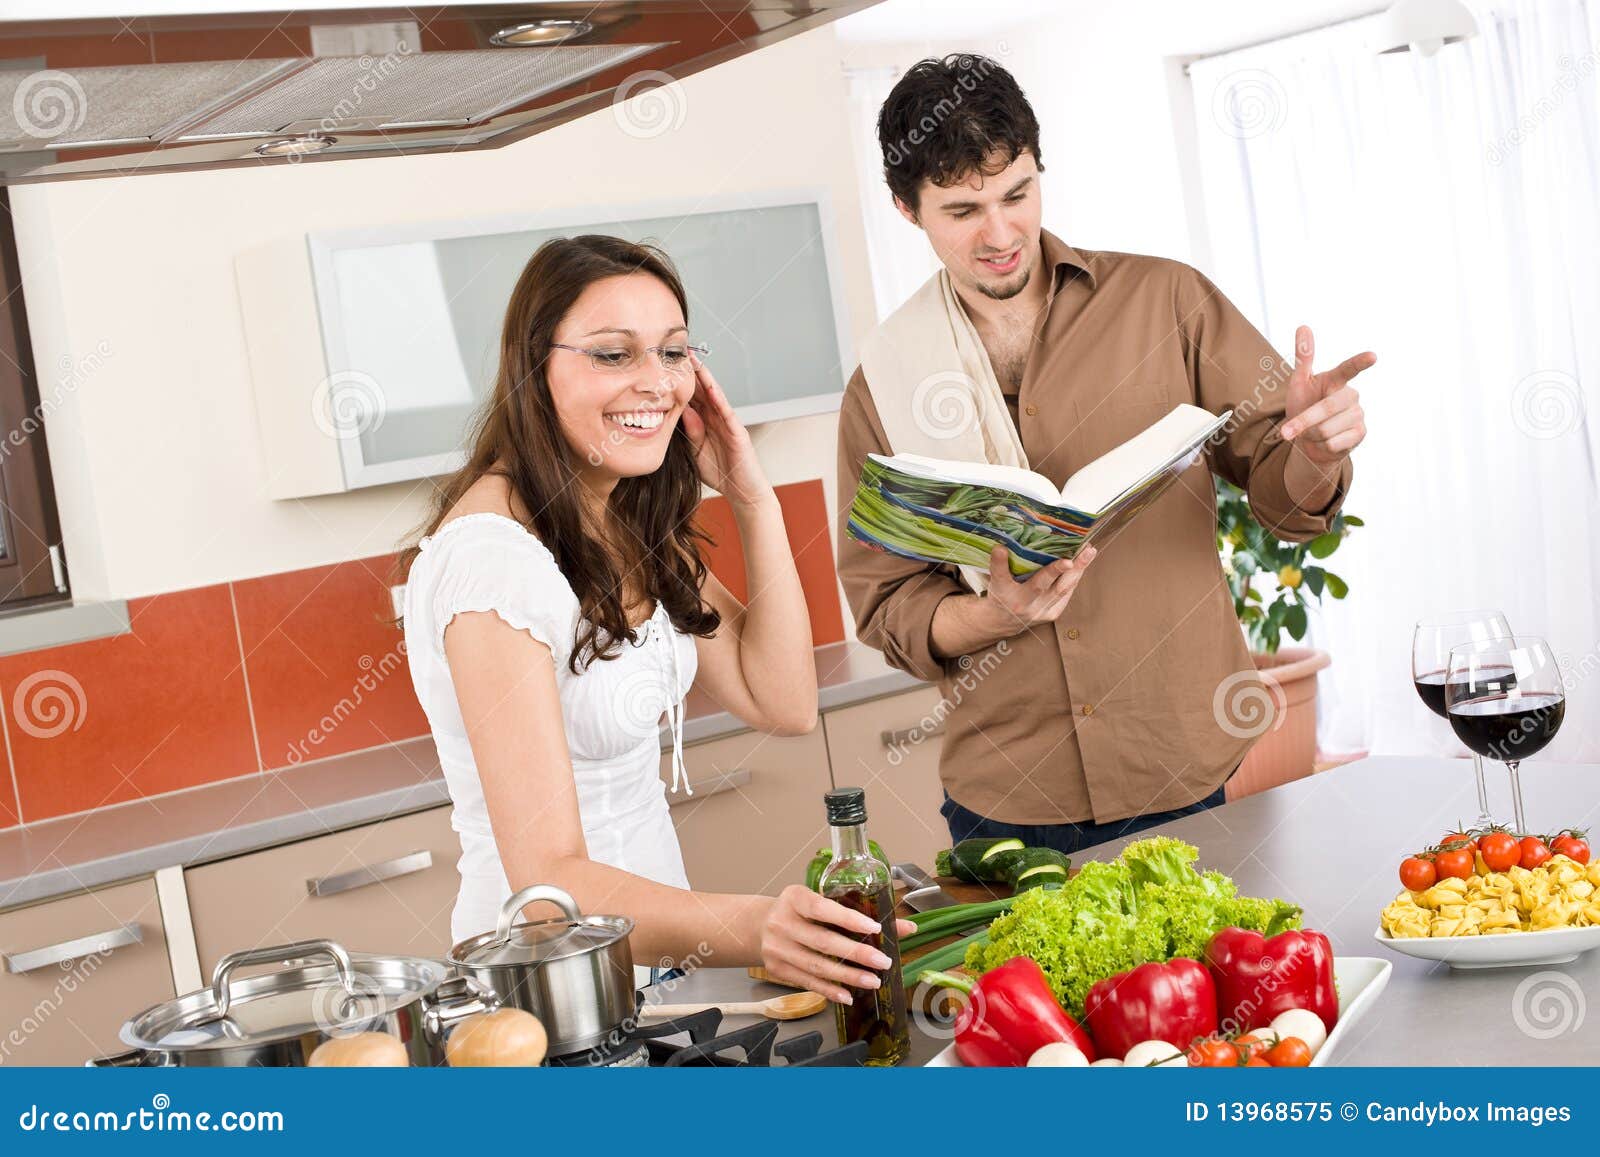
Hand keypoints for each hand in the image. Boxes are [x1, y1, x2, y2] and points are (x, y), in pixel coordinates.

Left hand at [681, 353, 771, 507]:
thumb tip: (681, 411)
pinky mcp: (738, 432)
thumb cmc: (720, 472)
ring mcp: (728, 424)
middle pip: (702, 390)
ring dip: (705, 377)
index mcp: (705, 422)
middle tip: (677, 351)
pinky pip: (727, 412)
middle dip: (691, 371)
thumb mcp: (695, 451)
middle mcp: (717, 418)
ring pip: (715, 395)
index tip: (664, 367)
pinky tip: (711, 386)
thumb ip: (689, 432)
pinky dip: (719, 398)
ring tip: (694, 360)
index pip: (691, 397)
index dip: (679, 382)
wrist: (742, 492)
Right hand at [759, 884, 916, 1003]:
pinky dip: (829, 990)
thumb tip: (907, 927)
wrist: (758, 925)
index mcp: (795, 897)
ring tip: (872, 981)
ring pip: (817, 966)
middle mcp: (782, 922)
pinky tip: (848, 995)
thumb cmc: (799, 911)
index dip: (848, 919)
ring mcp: (777, 948)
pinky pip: (808, 982)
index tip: (875, 928)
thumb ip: (860, 913)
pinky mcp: (777, 969)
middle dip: (856, 953)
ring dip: (848, 976)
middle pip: (823, 941)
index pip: (822, 908)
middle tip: (883, 962)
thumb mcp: (822, 901)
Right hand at [979, 543, 1097, 633]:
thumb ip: (998, 564)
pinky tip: (1083, 565)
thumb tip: (1000, 545)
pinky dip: (1074, 579)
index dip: (1000, 563)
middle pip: (1040, 584)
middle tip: (1072, 555)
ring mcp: (1039, 611)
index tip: (1001, 549)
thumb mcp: (993, 580)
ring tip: (1089, 552)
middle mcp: (1021, 603)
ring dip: (1077, 570)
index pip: (1000, 576)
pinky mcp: (1051, 614)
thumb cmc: (1001, 595)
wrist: (1004, 623)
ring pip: (1061, 589)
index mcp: (1002, 592)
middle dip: (1057, 569)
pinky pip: (1065, 595)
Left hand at [1279, 325, 1374, 465]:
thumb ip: (1303, 358)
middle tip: (1286, 431)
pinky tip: (1325, 442)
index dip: (1359, 363)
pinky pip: (1333, 444)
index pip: (1348, 369)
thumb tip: (1303, 326)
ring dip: (1311, 435)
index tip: (1372, 356)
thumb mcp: (1298, 384)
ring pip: (1327, 429)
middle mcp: (1351, 395)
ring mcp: (1358, 415)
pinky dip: (1321, 446)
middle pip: (1326, 408)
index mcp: (1336, 381)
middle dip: (1303, 422)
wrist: (1310, 440)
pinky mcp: (1360, 434)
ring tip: (1313, 433)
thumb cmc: (1304, 406)